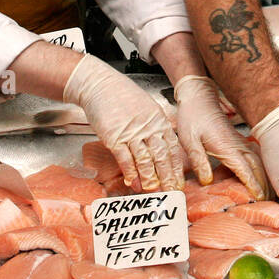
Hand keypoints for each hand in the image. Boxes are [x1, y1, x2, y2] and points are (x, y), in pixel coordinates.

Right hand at [63, 55, 182, 190]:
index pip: (172, 148)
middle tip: (171, 192)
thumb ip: (156, 127)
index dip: (176, 168)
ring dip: (149, 178)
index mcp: (159, 121)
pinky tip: (133, 181)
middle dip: (167, 177)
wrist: (100, 86)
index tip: (178, 182)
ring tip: (153, 191)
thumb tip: (162, 148)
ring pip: (145, 159)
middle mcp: (148, 127)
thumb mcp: (148, 108)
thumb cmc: (122, 97)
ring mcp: (131, 133)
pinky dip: (130, 171)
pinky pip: (125, 158)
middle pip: (162, 157)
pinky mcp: (114, 137)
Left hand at [174, 75, 269, 199]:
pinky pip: (254, 156)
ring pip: (258, 162)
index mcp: (226, 148)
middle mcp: (236, 146)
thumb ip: (198, 160)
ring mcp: (239, 143)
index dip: (253, 185)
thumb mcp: (189, 140)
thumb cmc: (193, 117)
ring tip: (269, 193)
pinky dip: (261, 167)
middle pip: (256, 168)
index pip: (244, 170)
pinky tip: (262, 175)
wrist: (199, 97)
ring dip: (265, 177)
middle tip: (268, 202)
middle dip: (264, 185)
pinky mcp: (237, 141)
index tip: (259, 197)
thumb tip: (207, 181)